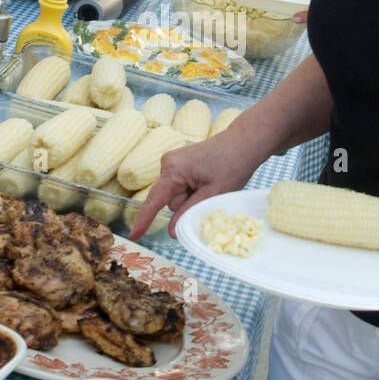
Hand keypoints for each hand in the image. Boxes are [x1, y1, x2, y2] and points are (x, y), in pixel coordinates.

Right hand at [129, 131, 260, 241]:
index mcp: (173, 169)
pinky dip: (194, 191)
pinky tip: (208, 181)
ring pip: (178, 196)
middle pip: (171, 201)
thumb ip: (189, 213)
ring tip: (212, 183)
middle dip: (188, 204)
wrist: (244, 142)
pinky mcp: (180, 165)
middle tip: (211, 192)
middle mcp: (168, 164)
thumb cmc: (232, 164)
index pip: (154, 200)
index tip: (134, 237)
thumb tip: (171, 232)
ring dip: (193, 197)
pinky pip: (182, 188)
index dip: (144, 221)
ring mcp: (173, 163)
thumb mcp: (212, 194)